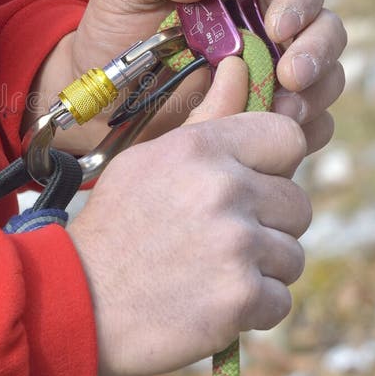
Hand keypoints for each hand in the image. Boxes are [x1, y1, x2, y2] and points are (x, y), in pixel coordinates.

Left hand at [28, 0, 345, 153]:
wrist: (100, 98)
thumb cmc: (113, 30)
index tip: (276, 26)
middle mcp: (270, 33)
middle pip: (327, 32)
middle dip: (317, 53)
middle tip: (290, 78)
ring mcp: (272, 79)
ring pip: (325, 81)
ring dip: (312, 97)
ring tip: (278, 113)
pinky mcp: (265, 121)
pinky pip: (307, 127)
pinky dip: (300, 133)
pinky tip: (267, 137)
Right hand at [69, 57, 309, 375]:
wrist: (77, 301)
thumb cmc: (115, 227)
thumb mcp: (149, 160)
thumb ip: (206, 117)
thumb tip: (239, 66)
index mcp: (201, 148)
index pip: (288, 139)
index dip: (275, 166)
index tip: (253, 185)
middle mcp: (225, 190)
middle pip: (297, 203)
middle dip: (268, 225)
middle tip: (221, 240)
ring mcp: (236, 246)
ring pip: (291, 255)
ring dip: (259, 270)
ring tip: (210, 272)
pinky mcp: (241, 298)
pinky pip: (280, 300)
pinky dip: (251, 309)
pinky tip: (211, 302)